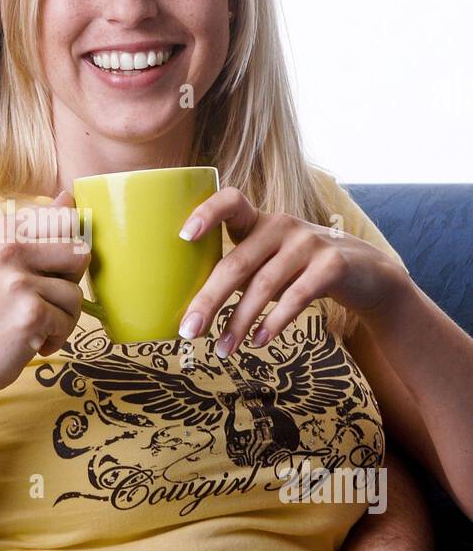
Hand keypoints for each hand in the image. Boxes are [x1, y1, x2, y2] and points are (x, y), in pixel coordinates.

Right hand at [0, 192, 90, 405]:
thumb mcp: (0, 260)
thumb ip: (38, 229)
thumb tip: (69, 195)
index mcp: (3, 228)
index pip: (67, 222)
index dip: (63, 254)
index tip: (39, 273)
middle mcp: (9, 247)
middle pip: (80, 253)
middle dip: (69, 283)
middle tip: (38, 300)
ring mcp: (18, 280)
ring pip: (77, 294)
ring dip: (62, 318)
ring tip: (30, 324)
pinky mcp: (30, 312)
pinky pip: (70, 322)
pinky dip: (56, 338)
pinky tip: (29, 341)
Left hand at [177, 187, 408, 355]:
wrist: (367, 273)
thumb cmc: (301, 269)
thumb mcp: (270, 260)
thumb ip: (239, 269)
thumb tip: (193, 309)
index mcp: (260, 221)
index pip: (231, 202)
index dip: (207, 213)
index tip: (183, 237)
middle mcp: (281, 226)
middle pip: (237, 263)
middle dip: (209, 300)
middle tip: (188, 331)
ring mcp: (308, 244)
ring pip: (263, 286)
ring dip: (239, 322)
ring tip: (222, 349)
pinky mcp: (332, 265)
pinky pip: (296, 297)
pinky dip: (274, 322)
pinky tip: (259, 340)